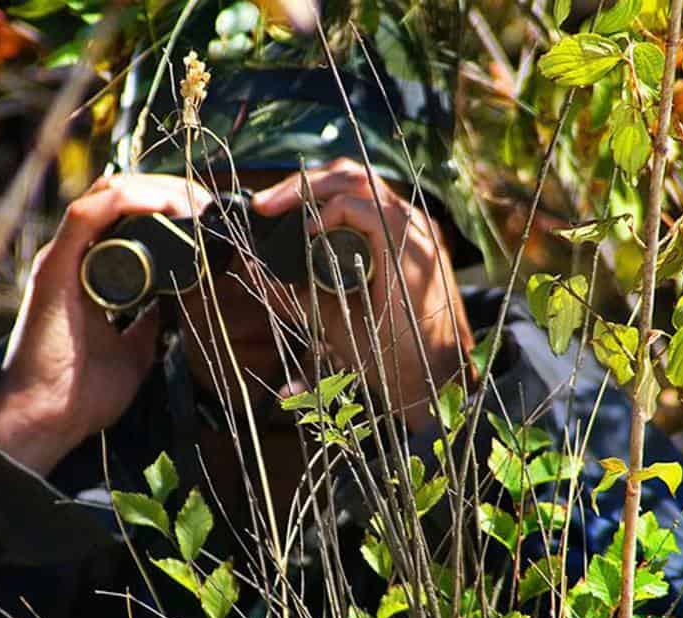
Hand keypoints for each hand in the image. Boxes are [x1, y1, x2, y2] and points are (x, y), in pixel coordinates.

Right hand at [0, 174, 213, 474]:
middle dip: (167, 190)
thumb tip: (172, 307)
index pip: (125, 216)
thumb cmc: (82, 392)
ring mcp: (61, 259)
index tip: (205, 215)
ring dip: (153, 189)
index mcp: (88, 272)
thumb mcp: (134, 350)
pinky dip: (126, 202)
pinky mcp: (54, 268)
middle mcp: (73, 257)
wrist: (47, 421)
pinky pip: (87, 215)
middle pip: (120, 196)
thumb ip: (147, 324)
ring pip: (105, 194)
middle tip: (206, 203)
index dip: (165, 204)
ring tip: (192, 201)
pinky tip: (163, 205)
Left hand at [252, 159, 473, 431]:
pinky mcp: (413, 248)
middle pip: (351, 174)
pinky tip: (311, 232)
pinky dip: (334, 213)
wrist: (424, 378)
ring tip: (275, 209)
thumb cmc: (384, 349)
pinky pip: (370, 210)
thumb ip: (299, 283)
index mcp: (394, 233)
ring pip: (359, 181)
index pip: (349, 188)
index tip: (266, 208)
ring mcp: (414, 232)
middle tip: (262, 204)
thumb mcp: (330, 307)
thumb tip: (257, 263)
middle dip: (299, 182)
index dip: (306, 189)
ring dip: (309, 190)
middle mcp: (407, 224)